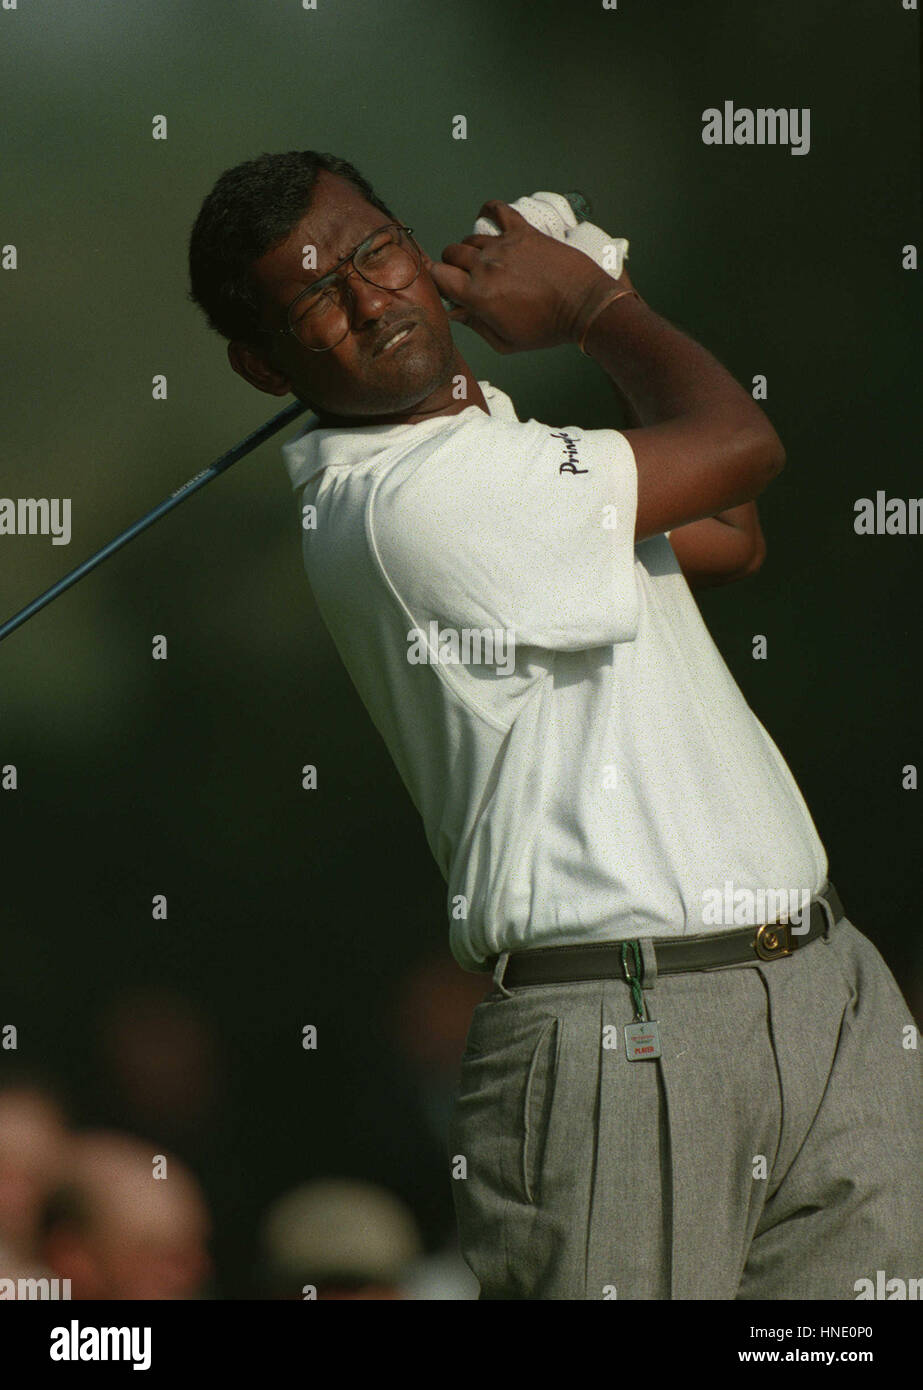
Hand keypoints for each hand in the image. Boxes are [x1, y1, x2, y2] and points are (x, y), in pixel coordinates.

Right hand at [428, 199, 629, 353]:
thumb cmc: (547, 329)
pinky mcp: (523, 232)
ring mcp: (504, 245)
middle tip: (468, 277)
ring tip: (487, 261)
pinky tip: (488, 218)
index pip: (438, 276)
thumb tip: (456, 312)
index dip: (438, 281)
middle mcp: (486, 266)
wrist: (584, 306)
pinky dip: (489, 210)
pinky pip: (498, 209)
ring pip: (471, 237)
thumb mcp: (506, 342)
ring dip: (473, 249)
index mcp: (478, 295)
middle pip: (451, 253)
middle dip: (453, 265)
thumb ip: (476, 326)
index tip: (448, 289)